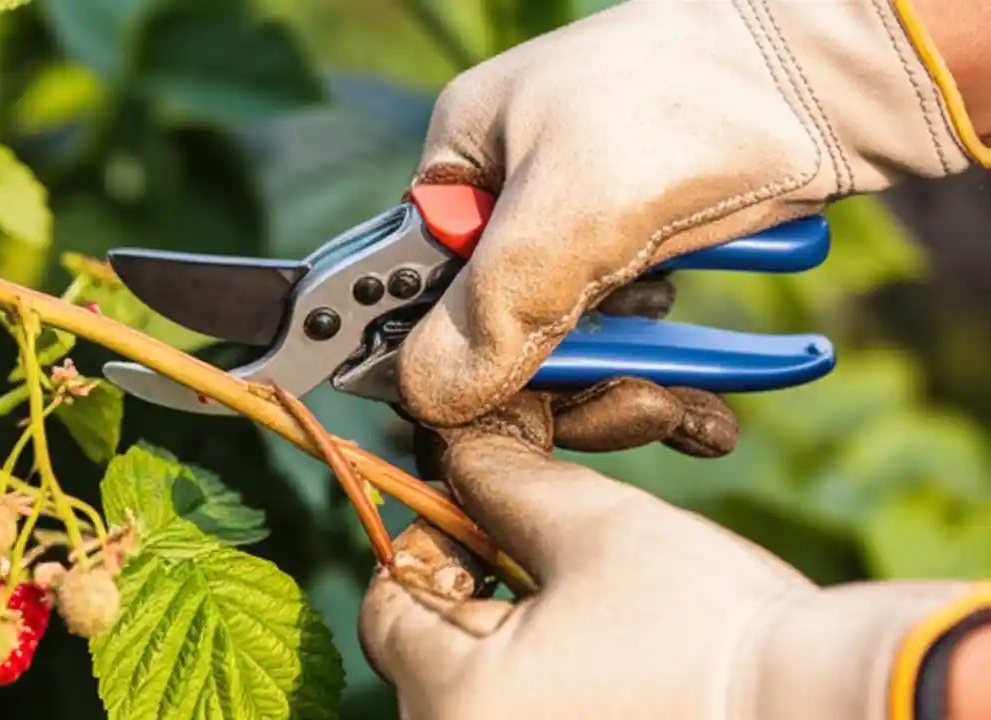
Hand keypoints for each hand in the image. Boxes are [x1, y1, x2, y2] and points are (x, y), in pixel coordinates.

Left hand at [361, 394, 982, 719]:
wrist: (828, 707)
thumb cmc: (711, 629)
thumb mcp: (592, 526)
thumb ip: (502, 483)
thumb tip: (460, 457)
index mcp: (454, 697)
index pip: (388, 600)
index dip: (430, 538)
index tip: (478, 513)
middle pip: (427, 648)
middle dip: (475, 585)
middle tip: (542, 553)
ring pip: (476, 686)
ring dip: (513, 633)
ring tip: (590, 608)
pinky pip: (521, 711)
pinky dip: (545, 679)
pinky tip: (608, 658)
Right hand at [396, 0, 987, 431]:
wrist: (831, 79)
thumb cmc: (686, 111)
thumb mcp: (572, 214)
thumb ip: (490, 311)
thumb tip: (420, 398)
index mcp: (466, 160)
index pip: (417, 286)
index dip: (449, 361)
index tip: (502, 416)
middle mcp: (514, 196)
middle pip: (497, 331)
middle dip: (566, 385)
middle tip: (633, 405)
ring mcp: (582, 224)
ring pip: (566, 346)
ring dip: (624, 382)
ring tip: (680, 396)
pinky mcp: (644, 249)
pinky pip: (626, 337)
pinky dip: (664, 375)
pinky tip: (703, 404)